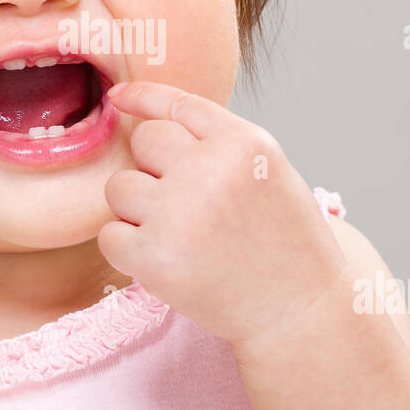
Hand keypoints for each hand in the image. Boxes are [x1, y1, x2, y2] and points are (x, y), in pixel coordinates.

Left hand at [99, 81, 347, 349]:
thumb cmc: (287, 244)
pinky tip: (161, 259)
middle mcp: (209, 170)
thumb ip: (222, 143)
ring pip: (118, 186)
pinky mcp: (154, 258)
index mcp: (243, 143)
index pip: (177, 104)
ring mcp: (178, 213)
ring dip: (136, 207)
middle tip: (181, 201)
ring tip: (175, 233)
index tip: (119, 99)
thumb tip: (154, 121)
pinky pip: (109, 234)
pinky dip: (127, 247)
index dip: (142, 97)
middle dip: (153, 166)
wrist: (299, 312)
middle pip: (144, 140)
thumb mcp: (272, 172)